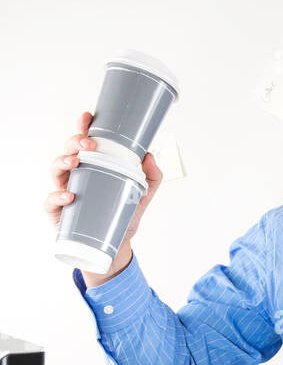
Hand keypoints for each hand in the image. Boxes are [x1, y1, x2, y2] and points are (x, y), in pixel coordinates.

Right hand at [45, 110, 162, 277]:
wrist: (115, 247)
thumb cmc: (122, 217)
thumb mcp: (141, 196)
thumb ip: (150, 178)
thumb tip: (150, 156)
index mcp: (92, 166)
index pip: (84, 141)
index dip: (83, 126)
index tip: (87, 117)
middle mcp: (75, 175)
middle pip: (68, 150)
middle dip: (75, 141)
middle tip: (88, 143)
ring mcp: (64, 192)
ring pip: (56, 170)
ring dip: (63, 161)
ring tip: (75, 162)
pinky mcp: (57, 212)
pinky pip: (51, 201)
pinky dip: (57, 197)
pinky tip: (69, 196)